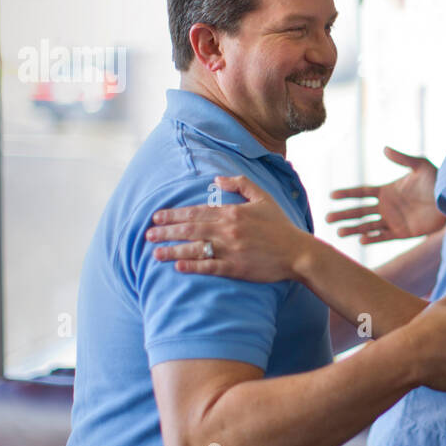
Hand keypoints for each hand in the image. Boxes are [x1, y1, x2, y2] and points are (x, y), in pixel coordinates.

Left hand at [147, 175, 307, 282]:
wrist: (298, 252)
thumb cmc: (281, 225)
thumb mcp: (263, 197)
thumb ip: (240, 184)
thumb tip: (217, 178)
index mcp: (232, 212)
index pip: (196, 212)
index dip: (174, 214)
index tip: (157, 216)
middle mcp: (228, 230)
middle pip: (189, 229)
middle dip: (166, 231)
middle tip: (148, 234)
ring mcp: (231, 250)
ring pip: (195, 248)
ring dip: (172, 250)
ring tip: (155, 252)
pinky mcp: (235, 268)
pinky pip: (209, 267)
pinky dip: (192, 266)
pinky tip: (178, 266)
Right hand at [326, 146, 443, 242]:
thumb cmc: (438, 181)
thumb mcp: (421, 166)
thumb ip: (402, 158)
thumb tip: (384, 149)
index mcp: (386, 191)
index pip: (361, 193)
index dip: (347, 194)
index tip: (332, 196)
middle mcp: (386, 207)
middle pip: (359, 211)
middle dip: (344, 215)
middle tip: (327, 218)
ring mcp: (393, 221)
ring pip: (368, 226)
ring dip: (353, 229)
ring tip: (339, 233)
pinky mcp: (402, 233)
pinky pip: (384, 236)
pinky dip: (373, 238)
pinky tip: (361, 240)